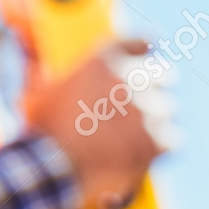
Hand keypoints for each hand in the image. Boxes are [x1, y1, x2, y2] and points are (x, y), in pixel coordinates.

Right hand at [24, 41, 166, 208]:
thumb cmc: (43, 130)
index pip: (140, 43)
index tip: (151, 51)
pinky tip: (146, 154)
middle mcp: (131, 79)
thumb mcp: (40, 92)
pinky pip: (173, 140)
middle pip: (164, 74)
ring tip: (139, 135)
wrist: (53, 165)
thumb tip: (35, 59)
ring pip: (168, 110)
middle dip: (161, 84)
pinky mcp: (157, 140)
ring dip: (157, 120)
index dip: (145, 49)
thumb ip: (48, 72)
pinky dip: (161, 148)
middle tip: (153, 98)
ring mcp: (147, 109)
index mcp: (104, 60)